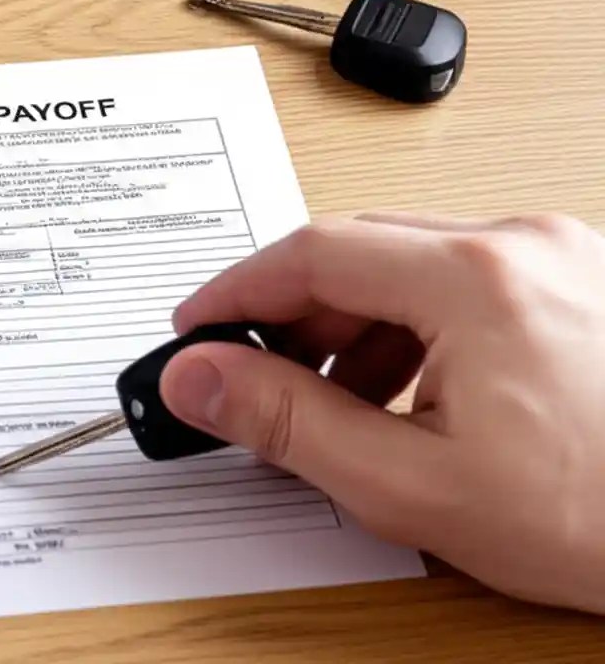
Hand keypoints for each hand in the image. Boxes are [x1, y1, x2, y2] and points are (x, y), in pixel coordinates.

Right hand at [160, 212, 604, 614]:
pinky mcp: (582, 281)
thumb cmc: (601, 514)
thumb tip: (200, 379)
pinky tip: (409, 390)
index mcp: (474, 279)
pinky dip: (414, 327)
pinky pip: (467, 281)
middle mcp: (521, 245)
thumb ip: (288, 422)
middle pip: (361, 249)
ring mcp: (561, 257)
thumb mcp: (411, 483)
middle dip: (294, 312)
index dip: (237, 290)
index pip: (313, 252)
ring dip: (354, 323)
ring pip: (414, 264)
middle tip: (252, 373)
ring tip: (336, 401)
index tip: (195, 328)